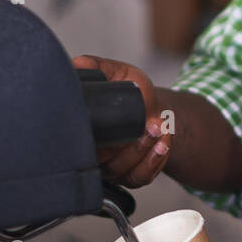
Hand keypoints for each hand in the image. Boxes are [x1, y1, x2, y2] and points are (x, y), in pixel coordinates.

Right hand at [73, 53, 168, 187]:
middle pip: (107, 164)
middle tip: (150, 125)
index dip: (102, 140)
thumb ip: (96, 66)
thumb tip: (77, 63)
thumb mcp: (116, 73)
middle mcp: (96, 156)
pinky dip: (155, 161)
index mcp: (87, 135)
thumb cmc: (132, 91)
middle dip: (132, 146)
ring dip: (146, 151)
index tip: (123, 122)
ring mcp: (114, 169)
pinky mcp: (133, 176)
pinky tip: (163, 144)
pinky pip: (141, 177)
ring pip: (125, 172)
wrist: (154, 106)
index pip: (83, 147)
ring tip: (159, 129)